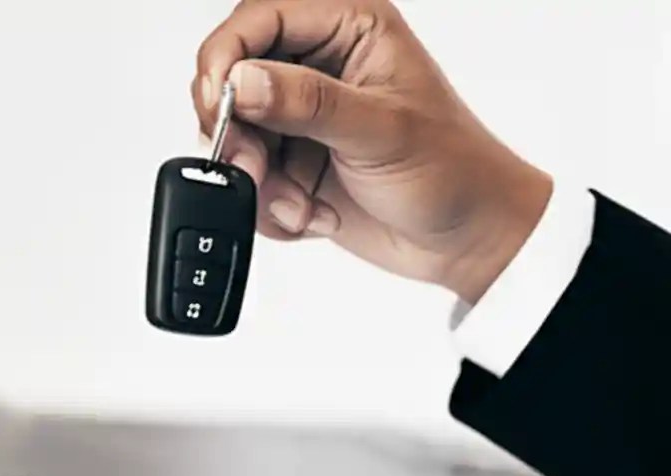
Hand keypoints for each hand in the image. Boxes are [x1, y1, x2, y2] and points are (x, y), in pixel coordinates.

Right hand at [192, 0, 552, 304]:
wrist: (468, 241)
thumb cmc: (455, 171)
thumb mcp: (381, 130)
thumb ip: (307, 102)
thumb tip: (244, 81)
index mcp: (350, 29)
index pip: (260, 18)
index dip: (227, 55)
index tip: (220, 100)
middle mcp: (319, 67)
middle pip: (233, 77)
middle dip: (235, 130)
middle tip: (252, 164)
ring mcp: (301, 118)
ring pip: (234, 136)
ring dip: (256, 178)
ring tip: (297, 202)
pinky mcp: (291, 162)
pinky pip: (247, 179)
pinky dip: (269, 205)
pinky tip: (311, 212)